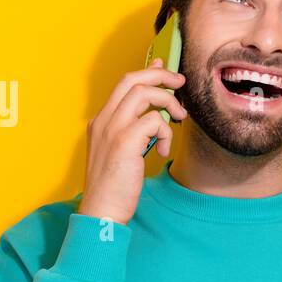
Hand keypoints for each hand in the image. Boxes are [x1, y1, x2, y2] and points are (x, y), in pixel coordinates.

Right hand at [77, 57, 188, 225]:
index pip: (124, 84)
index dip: (148, 72)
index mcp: (101, 121)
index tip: (166, 69)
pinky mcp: (124, 142)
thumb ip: (136, 130)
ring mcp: (111, 129)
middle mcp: (103, 120)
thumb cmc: (115, 187)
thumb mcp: (123, 153)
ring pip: (143, 93)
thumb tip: (155, 114)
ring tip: (178, 119)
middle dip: (160, 76)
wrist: (101, 212)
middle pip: (132, 79)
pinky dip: (165, 132)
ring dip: (168, 102)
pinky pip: (153, 120)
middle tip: (181, 83)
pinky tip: (163, 151)